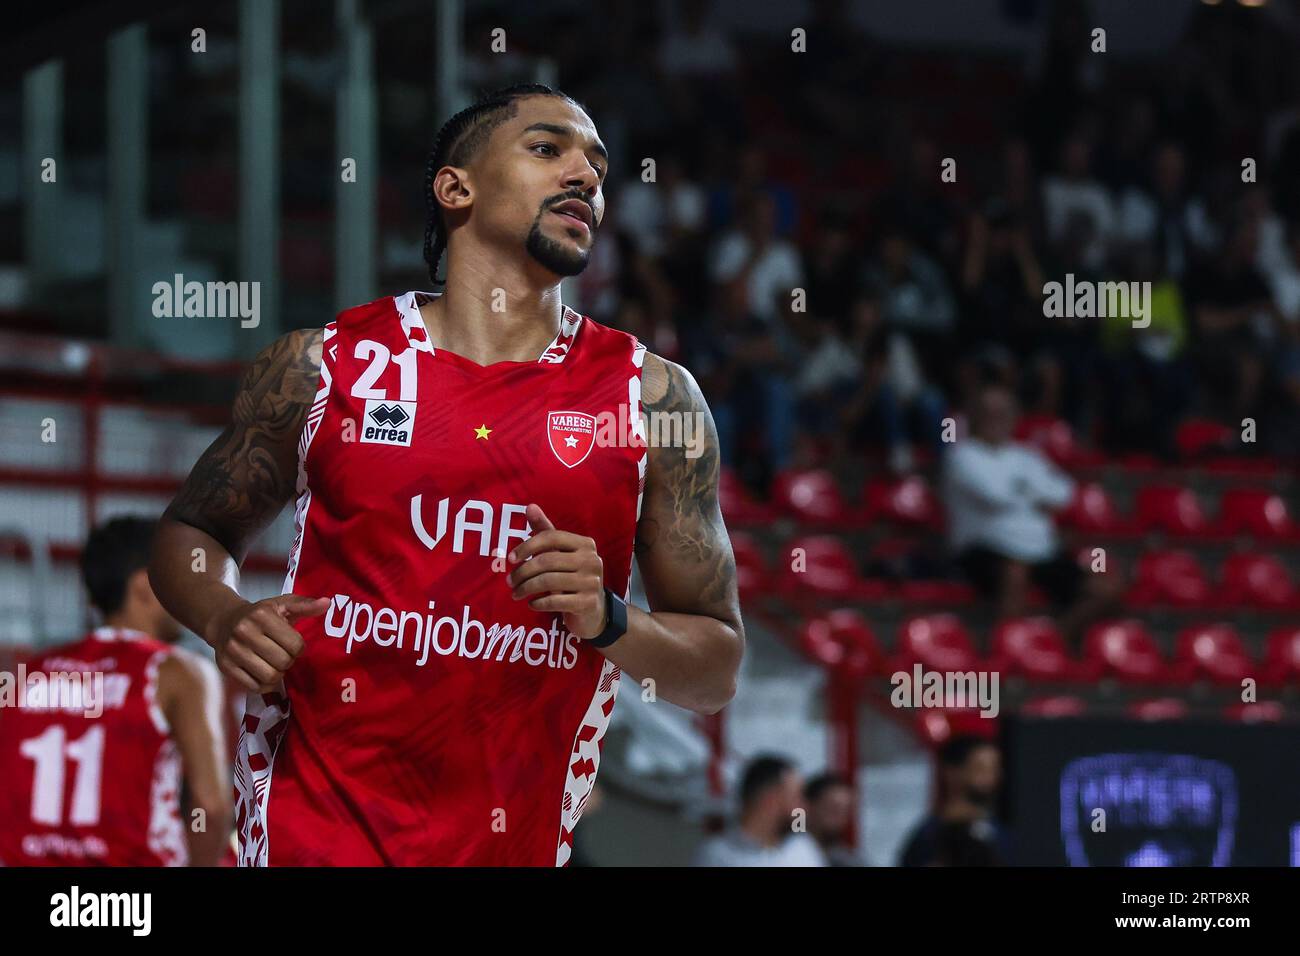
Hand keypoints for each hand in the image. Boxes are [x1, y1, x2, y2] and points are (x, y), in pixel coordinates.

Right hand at [206, 594, 328, 692]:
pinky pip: (254, 687)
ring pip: (270, 677)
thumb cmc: (260, 614)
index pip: (295, 645)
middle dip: (288, 661)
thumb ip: (305, 605)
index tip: (292, 644)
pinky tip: (262, 672)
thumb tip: (328, 603)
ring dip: (277, 674)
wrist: (224, 621)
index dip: (299, 648)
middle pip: (283, 662)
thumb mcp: (283, 604)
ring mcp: (233, 651)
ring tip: (273, 663)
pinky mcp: (225, 666)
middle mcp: (245, 632)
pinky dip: (263, 684)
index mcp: (262, 615)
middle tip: (283, 654)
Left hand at [506, 503, 607, 639]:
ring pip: (548, 581)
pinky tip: (531, 604)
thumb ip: (545, 531)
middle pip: (547, 561)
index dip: (527, 546)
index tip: (510, 559)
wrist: (593, 610)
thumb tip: (530, 506)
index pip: (551, 537)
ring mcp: (591, 582)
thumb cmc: (572, 577)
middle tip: (509, 582)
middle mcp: (591, 560)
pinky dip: (538, 603)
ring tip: (516, 594)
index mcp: (585, 544)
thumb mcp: (560, 553)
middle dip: (522, 572)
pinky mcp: (587, 603)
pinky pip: (555, 601)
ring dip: (526, 588)